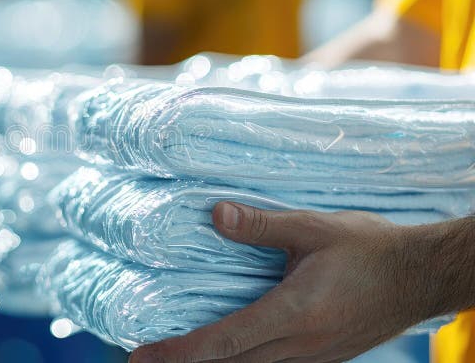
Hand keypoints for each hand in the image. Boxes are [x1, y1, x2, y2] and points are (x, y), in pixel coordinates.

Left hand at [129, 201, 458, 362]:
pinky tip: (227, 346)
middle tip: (143, 357)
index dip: (180, 352)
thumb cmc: (370, 250)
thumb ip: (263, 225)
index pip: (225, 341)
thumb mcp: (315, 228)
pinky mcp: (322, 356)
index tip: (142, 356)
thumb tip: (216, 215)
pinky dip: (241, 359)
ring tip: (175, 353)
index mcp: (295, 314)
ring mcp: (313, 357)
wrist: (421, 277)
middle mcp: (301, 345)